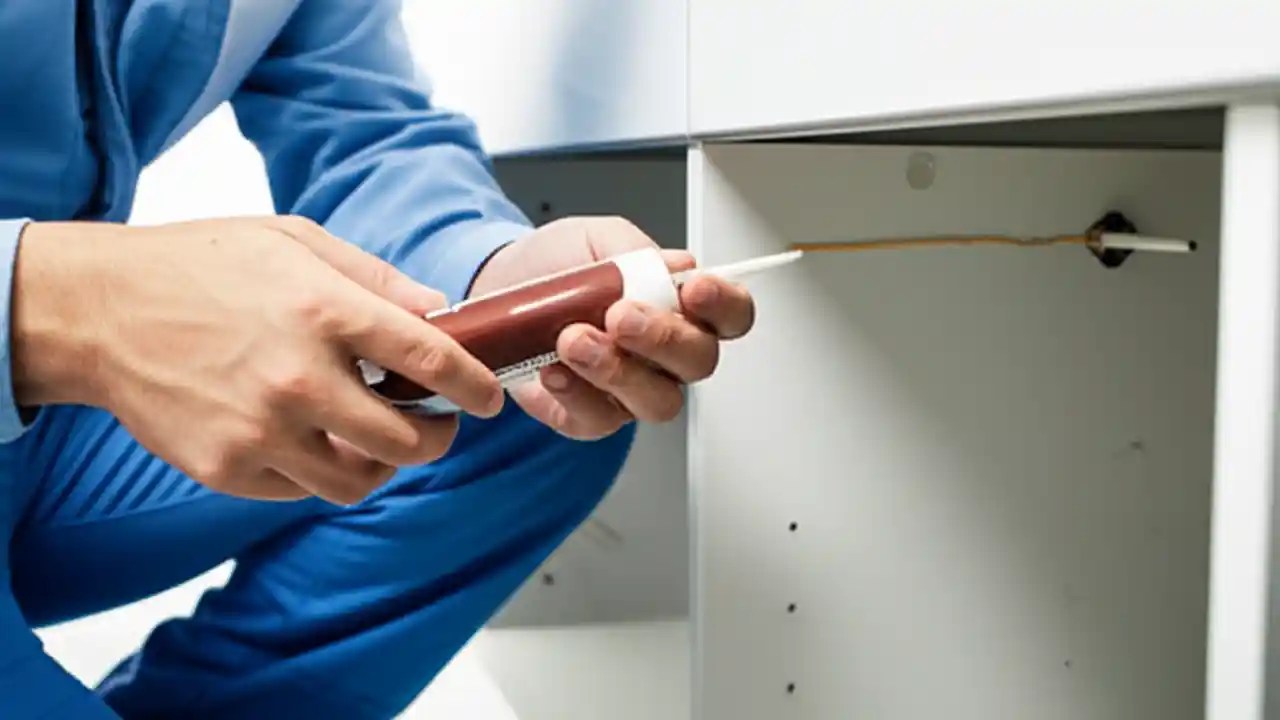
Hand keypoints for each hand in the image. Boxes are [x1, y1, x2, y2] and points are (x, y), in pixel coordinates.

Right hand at [12, 217, 502, 503]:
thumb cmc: (201, 266)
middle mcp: (299, 378)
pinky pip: (303, 489)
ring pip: (360, 479)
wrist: (101, 311)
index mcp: (325, 311)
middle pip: (408, 440)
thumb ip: (376, 280)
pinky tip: (314, 437)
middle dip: (439, 437)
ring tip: (378, 436)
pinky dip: (322, 470)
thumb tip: (441, 311)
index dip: (475, 387)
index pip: (432, 362)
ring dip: (383, 463)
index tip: (490, 399)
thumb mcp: (296, 242)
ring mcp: (261, 431)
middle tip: (438, 424)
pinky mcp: (228, 468)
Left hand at [469, 216, 754, 438]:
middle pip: (699, 362)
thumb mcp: (597, 238)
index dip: (724, 306)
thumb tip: (675, 267)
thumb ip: (636, 253)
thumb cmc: (557, 263)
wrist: (500, 284)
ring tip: (573, 340)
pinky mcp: (590, 416)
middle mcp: (666, 355)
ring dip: (617, 371)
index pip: (731, 314)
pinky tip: (552, 369)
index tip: (695, 289)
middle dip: (664, 339)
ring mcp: (632, 390)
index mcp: (681, 307)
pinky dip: (575, 394)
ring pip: (657, 402)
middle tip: (619, 315)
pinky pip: (599, 420)